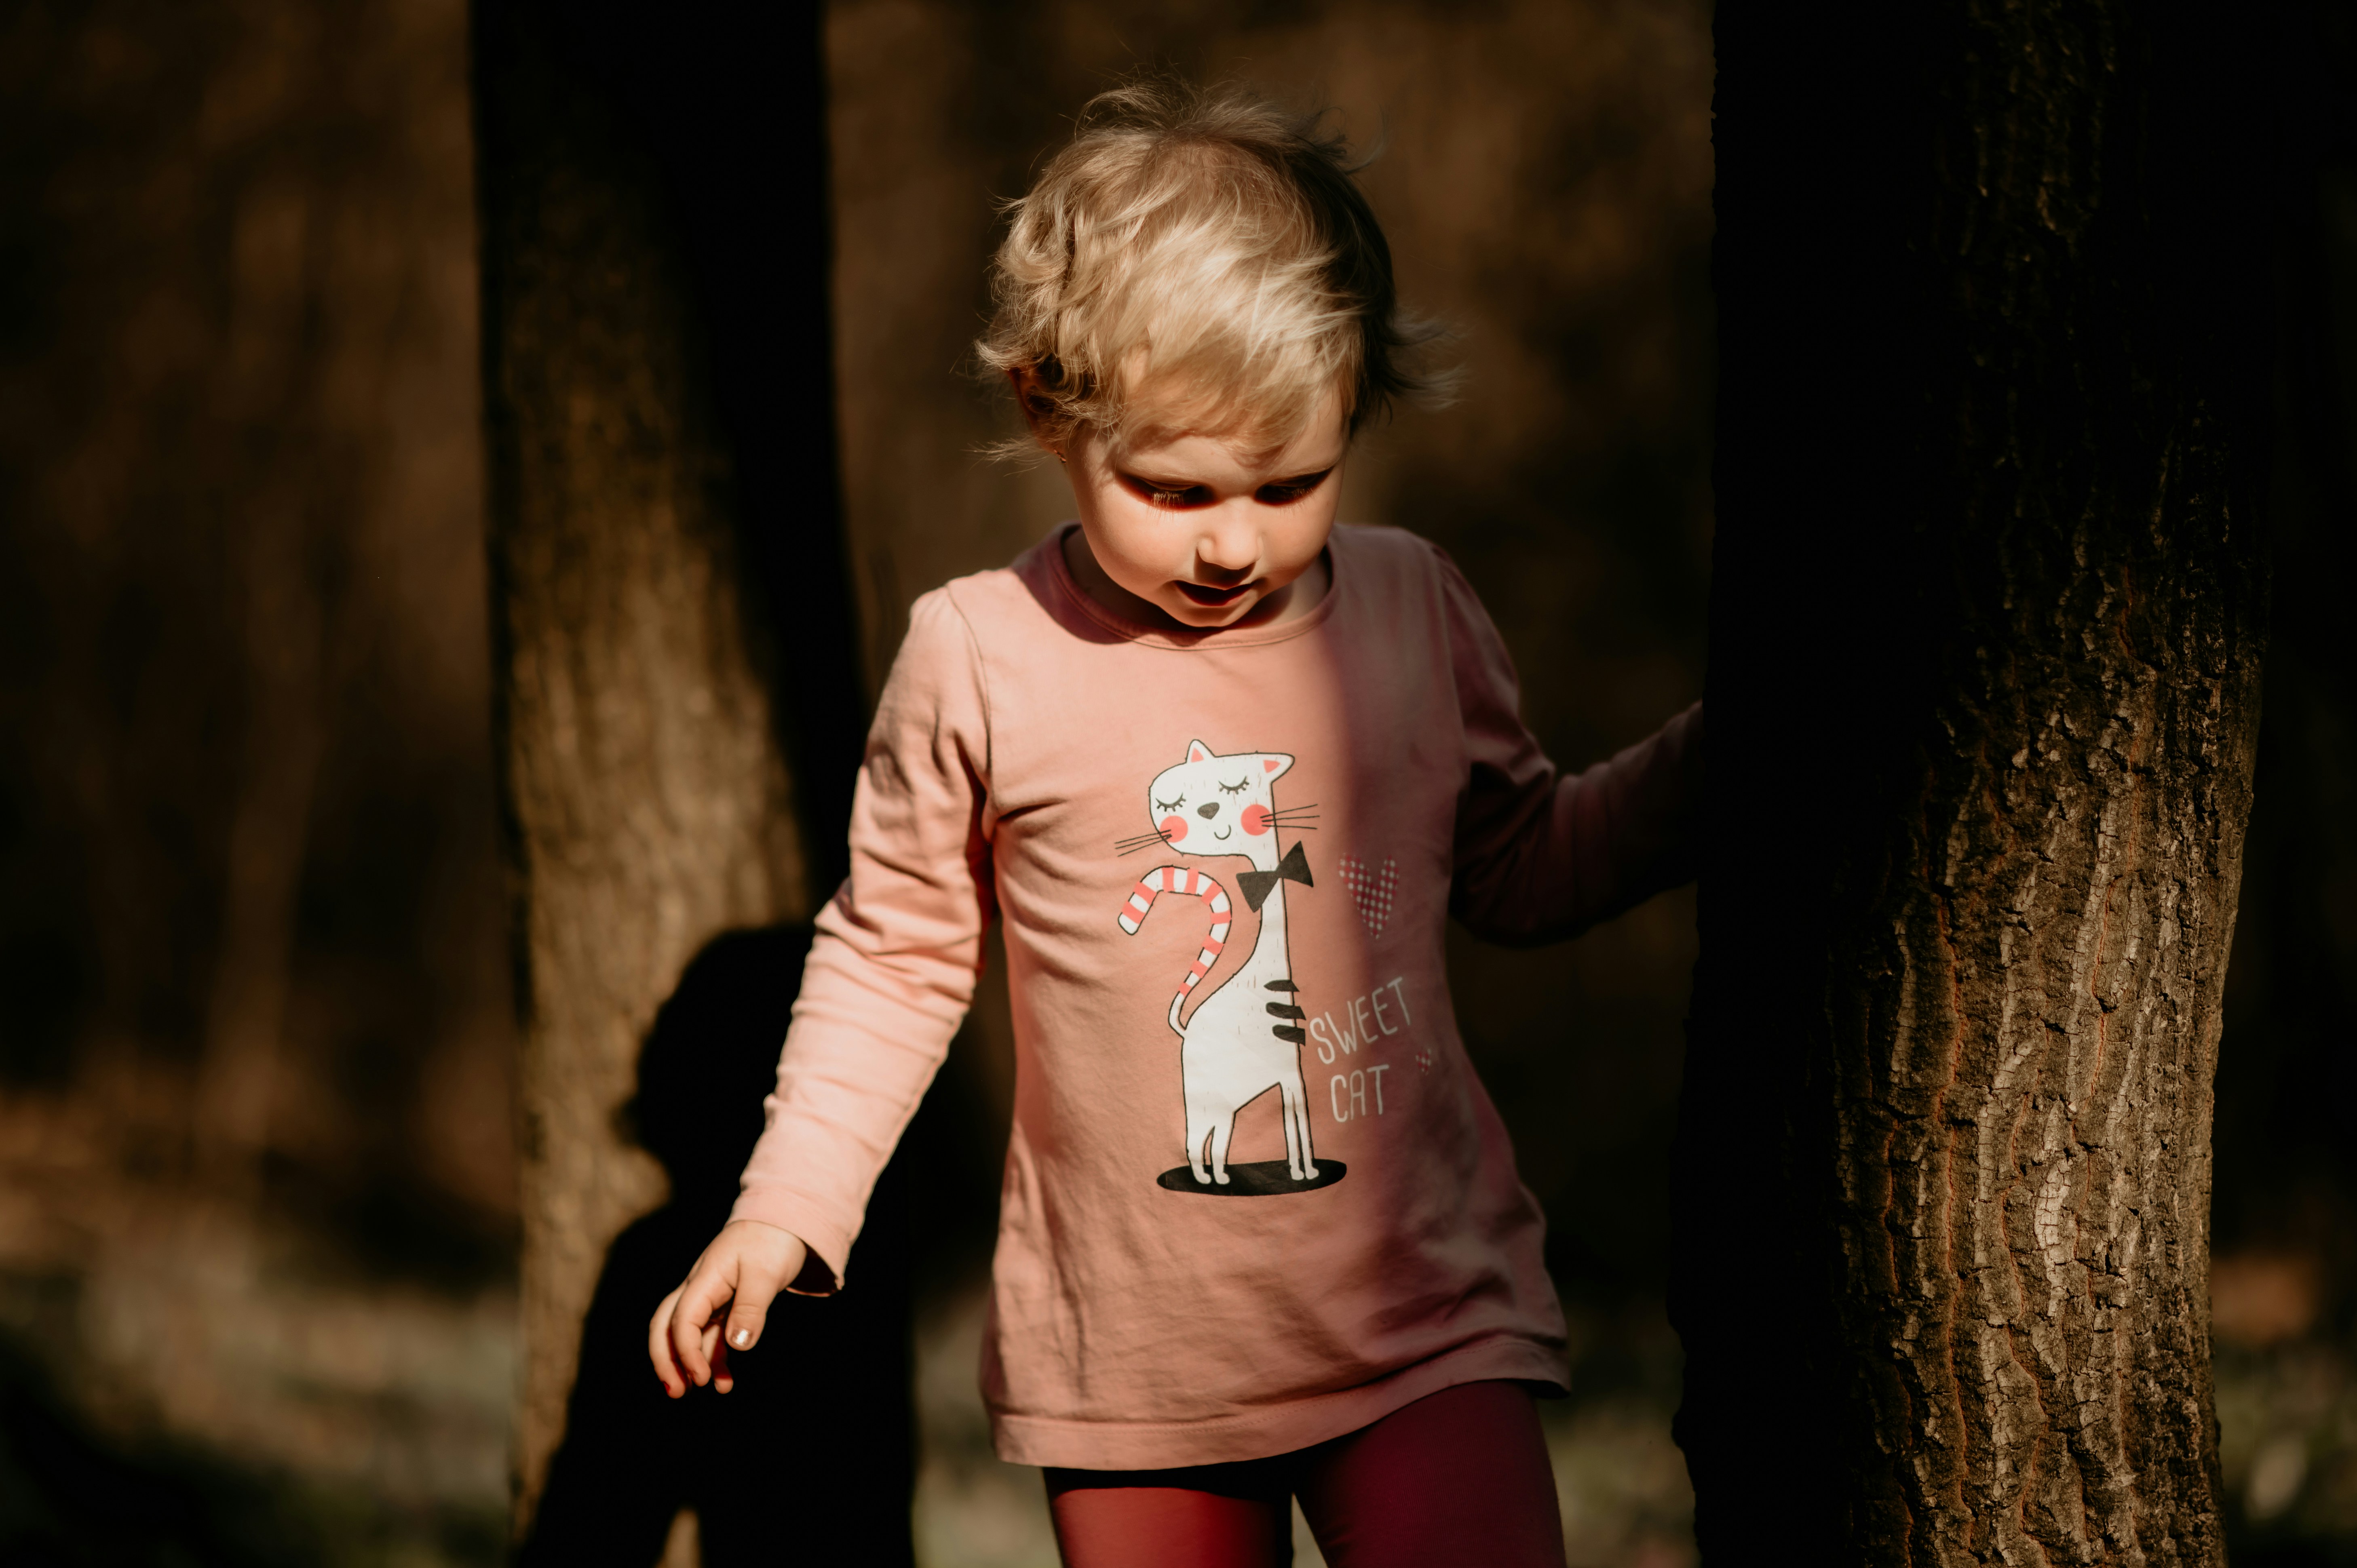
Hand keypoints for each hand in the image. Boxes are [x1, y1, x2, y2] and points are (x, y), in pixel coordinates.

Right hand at [647, 1219, 808, 1396]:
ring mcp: (709, 1296)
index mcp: (704, 1279)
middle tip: (677, 1392)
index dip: (686, 1352)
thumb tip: (737, 1344)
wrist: (785, 1219)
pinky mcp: (723, 1303)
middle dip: (665, 1360)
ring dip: (692, 1363)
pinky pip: (710, 1334)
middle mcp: (699, 1288)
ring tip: (709, 1390)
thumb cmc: (774, 1240)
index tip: (702, 1378)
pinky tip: (726, 1379)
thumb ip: (751, 1307)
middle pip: (665, 1325)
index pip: (682, 1320)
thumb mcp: (766, 1274)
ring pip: (688, 1334)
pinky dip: (714, 1356)